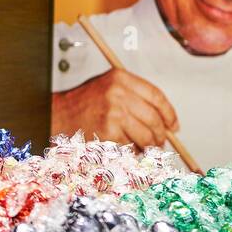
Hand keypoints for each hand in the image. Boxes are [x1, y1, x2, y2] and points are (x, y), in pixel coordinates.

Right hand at [50, 69, 179, 150]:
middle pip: (154, 119)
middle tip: (160, 141)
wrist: (58, 115)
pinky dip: (133, 153)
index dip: (169, 113)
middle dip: (160, 135)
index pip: (156, 96)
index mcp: (120, 78)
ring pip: (146, 136)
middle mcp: (118, 94)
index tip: (173, 125)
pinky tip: (127, 150)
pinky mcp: (108, 132)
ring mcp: (114, 114)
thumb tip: (164, 119)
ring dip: (149, 146)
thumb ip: (134, 96)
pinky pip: (131, 147)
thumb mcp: (108, 87)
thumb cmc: (84, 103)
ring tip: (145, 148)